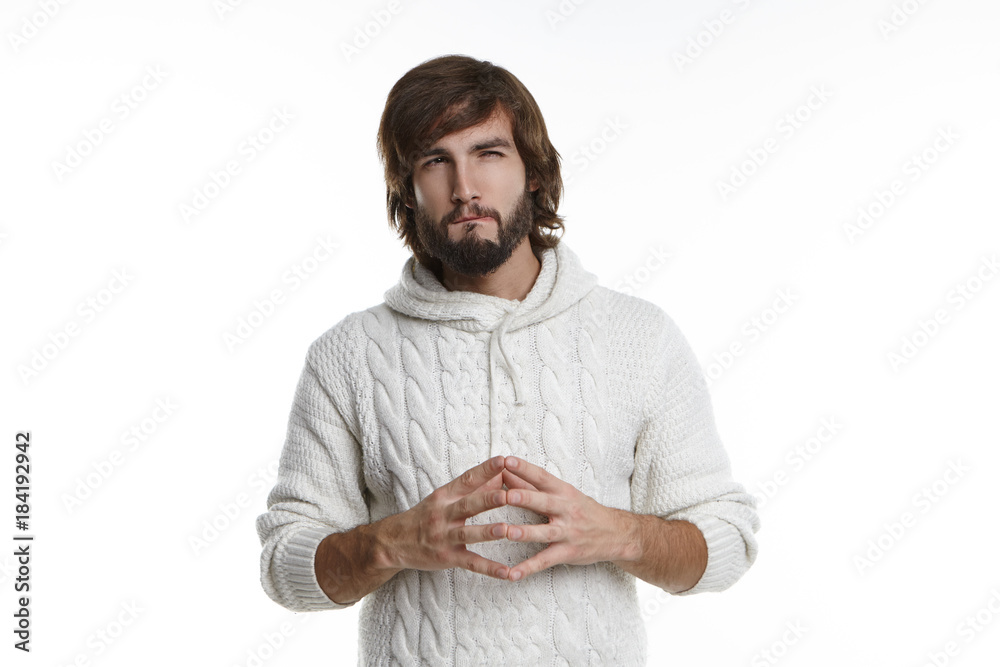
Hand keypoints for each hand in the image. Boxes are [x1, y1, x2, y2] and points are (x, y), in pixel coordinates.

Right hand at [376, 456, 511, 579]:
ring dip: (487, 532)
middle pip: (467, 505)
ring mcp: (444, 537)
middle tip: (506, 495)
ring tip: (505, 530)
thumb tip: (500, 474)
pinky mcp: (447, 557)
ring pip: (467, 534)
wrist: (394, 542)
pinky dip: (488, 568)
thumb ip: (474, 488)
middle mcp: (443, 514)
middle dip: (487, 500)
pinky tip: (506, 572)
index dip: (484, 470)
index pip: (466, 480)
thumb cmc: (425, 516)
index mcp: (444, 496)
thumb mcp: (444, 498)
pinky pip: (470, 563)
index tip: (503, 460)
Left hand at [500, 456, 636, 580]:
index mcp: (564, 492)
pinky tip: (512, 574)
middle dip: (525, 498)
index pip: (542, 477)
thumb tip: (505, 473)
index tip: (506, 460)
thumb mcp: (563, 494)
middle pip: (544, 503)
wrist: (615, 533)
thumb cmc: (583, 510)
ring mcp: (567, 532)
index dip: (525, 469)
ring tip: (508, 533)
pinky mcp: (567, 553)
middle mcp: (566, 510)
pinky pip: (546, 561)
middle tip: (506, 494)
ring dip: (526, 532)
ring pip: (545, 532)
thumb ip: (532, 486)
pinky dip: (529, 568)